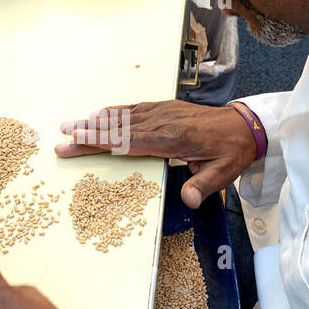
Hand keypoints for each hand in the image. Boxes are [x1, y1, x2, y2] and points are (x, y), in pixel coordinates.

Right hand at [56, 100, 258, 208]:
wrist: (246, 126)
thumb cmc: (232, 151)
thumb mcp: (223, 173)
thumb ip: (203, 185)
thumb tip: (187, 200)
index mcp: (173, 138)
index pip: (128, 141)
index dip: (101, 141)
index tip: (78, 141)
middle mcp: (163, 122)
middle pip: (118, 128)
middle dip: (88, 132)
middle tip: (62, 135)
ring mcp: (163, 112)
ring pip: (122, 116)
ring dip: (95, 121)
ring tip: (70, 124)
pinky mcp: (165, 108)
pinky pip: (134, 109)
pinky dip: (114, 112)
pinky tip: (99, 114)